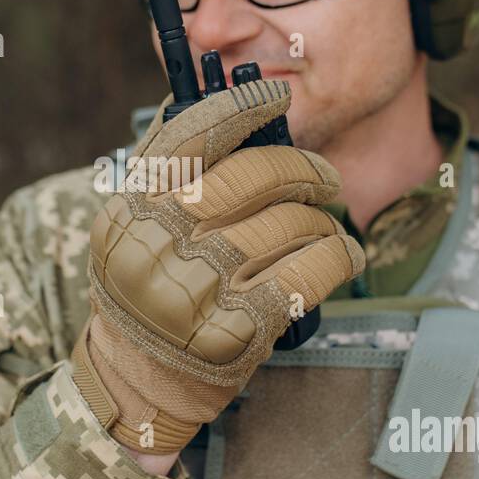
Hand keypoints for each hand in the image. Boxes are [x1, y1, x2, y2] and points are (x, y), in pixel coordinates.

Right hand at [70, 79, 365, 454]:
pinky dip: (338, 257)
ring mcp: (196, 291)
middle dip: (302, 168)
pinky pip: (308, 274)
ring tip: (326, 226)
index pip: (191, 137)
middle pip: (250, 176)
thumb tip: (217, 106)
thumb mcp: (135, 230)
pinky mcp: (235, 332)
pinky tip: (346, 256)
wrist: (133, 383)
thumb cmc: (145, 294)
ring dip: (321, 220)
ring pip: (287, 224)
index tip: (278, 95)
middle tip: (325, 178)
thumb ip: (168, 175)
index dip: (242, 108)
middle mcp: (159, 245)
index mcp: (132, 211)